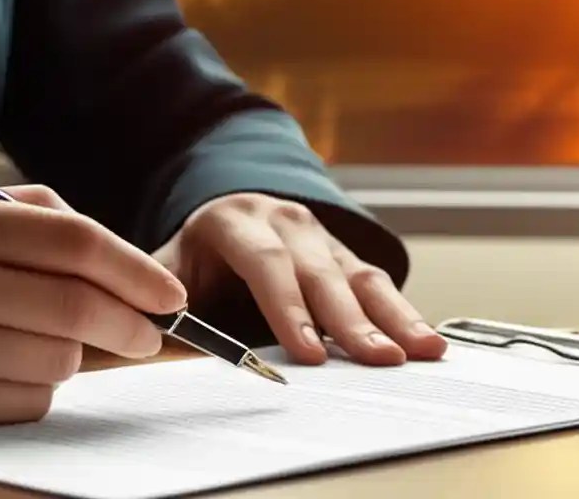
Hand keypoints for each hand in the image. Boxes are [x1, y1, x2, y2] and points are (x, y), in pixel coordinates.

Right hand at [0, 186, 186, 425]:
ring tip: (54, 340)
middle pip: (77, 308)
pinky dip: (39, 387)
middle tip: (150, 332)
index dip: (136, 269)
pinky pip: (23, 401)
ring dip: (77, 355)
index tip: (169, 292)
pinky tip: (15, 368)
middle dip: (132, 324)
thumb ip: (30, 213)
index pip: (74, 244)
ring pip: (57, 360)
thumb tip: (115, 249)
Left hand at [152, 193, 446, 365]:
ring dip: (395, 316)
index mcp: (235, 219)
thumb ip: (163, 302)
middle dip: (353, 322)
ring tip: (424, 350)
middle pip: (323, 272)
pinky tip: (425, 340)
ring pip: (360, 276)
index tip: (308, 355)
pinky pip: (375, 284)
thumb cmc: (189, 261)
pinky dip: (401, 314)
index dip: (289, 308)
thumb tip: (153, 335)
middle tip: (380, 360)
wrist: (218, 223)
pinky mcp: (343, 258)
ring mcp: (321, 237)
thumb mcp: (165, 273)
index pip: (267, 262)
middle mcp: (286, 221)